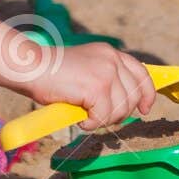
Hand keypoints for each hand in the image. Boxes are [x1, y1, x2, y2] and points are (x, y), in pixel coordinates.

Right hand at [25, 42, 155, 130]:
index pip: (141, 73)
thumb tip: (121, 105)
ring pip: (120, 110)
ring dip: (103, 120)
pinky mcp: (97, 88)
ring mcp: (107, 73)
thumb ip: (104, 79)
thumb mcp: (86, 69)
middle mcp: (112, 60)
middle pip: (134, 96)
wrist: (31, 67)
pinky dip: (91, 124)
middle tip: (100, 118)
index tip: (145, 109)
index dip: (147, 94)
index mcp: (110, 53)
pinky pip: (103, 117)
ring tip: (85, 117)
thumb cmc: (51, 73)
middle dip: (120, 114)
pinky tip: (79, 119)